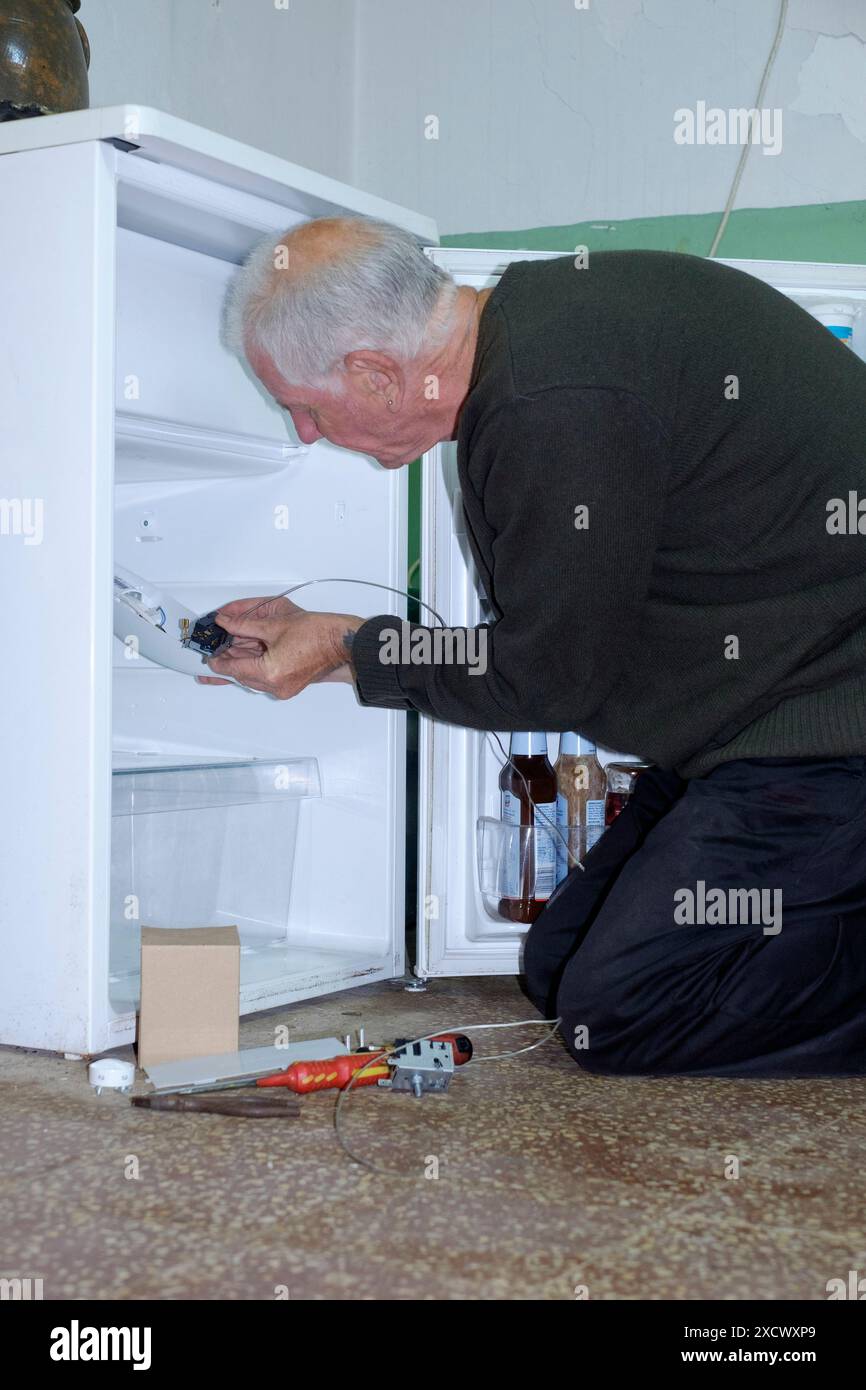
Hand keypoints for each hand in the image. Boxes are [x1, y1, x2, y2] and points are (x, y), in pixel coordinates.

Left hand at [196, 596, 362, 697]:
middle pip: (242, 675)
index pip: (234, 668)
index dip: (218, 659)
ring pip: (252, 678)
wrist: (341, 642)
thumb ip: (244, 625)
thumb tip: (225, 622)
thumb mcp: (274, 625)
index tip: (209, 654)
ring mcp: (283, 688)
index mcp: (270, 672)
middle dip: (229, 662)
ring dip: (242, 665)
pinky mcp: (289, 686)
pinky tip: (250, 657)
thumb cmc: (317, 633)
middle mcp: (275, 685)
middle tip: (215, 652)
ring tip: (231, 652)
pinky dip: (255, 668)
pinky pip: (265, 679)